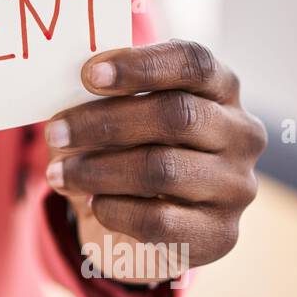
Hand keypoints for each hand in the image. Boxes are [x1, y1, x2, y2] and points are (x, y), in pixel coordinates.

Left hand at [45, 40, 265, 283]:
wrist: (153, 220)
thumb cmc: (133, 146)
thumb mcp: (125, 111)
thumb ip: (106, 95)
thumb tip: (62, 89)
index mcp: (221, 88)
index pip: (193, 62)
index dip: (141, 65)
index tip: (88, 74)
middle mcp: (241, 134)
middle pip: (175, 114)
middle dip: (105, 122)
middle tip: (56, 132)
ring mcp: (237, 186)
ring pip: (162, 168)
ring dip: (98, 170)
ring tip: (58, 173)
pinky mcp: (220, 234)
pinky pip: (159, 220)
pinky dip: (115, 210)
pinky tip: (92, 203)